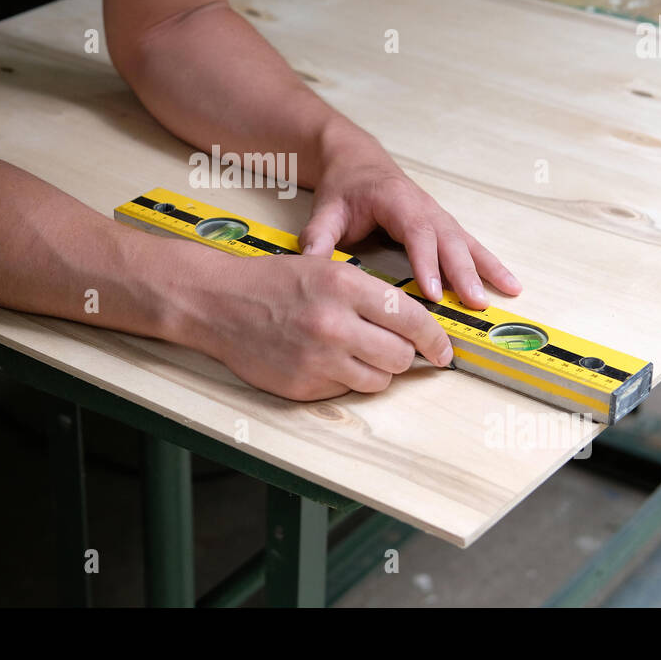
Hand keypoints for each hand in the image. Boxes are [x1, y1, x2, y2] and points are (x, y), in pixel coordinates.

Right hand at [180, 251, 454, 400]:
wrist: (218, 303)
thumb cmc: (272, 282)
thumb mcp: (324, 268)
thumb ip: (367, 296)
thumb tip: (415, 327)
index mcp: (344, 285)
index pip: (411, 319)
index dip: (435, 338)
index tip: (442, 349)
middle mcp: (334, 324)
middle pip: (401, 356)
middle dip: (404, 355)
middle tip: (394, 349)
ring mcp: (318, 359)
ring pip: (379, 380)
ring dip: (376, 370)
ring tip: (355, 353)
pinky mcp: (303, 386)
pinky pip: (346, 391)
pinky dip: (344, 380)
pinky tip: (325, 361)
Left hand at [299, 131, 521, 309]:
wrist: (356, 161)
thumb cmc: (343, 187)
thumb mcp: (326, 208)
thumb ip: (318, 235)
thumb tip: (310, 263)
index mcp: (396, 200)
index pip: (415, 233)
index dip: (426, 263)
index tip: (434, 293)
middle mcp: (424, 207)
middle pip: (448, 240)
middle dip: (464, 272)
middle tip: (476, 303)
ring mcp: (437, 215)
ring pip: (465, 242)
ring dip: (486, 268)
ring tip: (508, 292)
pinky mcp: (442, 225)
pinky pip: (469, 245)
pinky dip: (490, 264)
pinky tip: (509, 284)